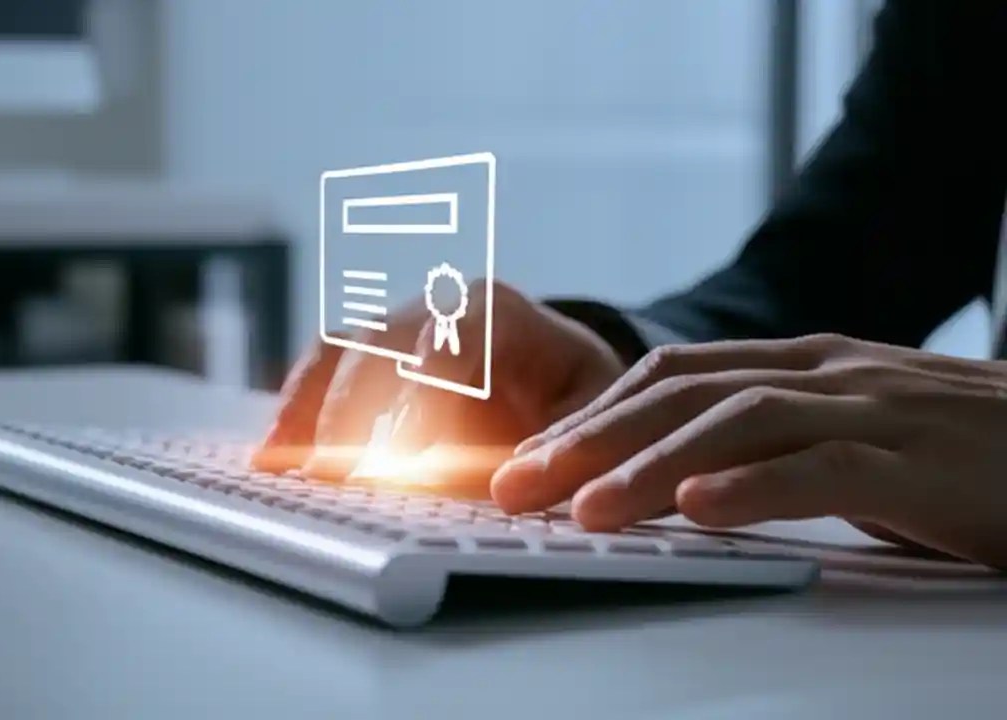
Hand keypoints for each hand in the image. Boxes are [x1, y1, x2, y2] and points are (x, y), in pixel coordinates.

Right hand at [251, 281, 626, 494]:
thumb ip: (542, 448)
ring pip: (337, 353)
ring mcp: (396, 330)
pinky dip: (296, 413)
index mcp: (497, 312)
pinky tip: (272, 459)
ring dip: (305, 407)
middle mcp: (436, 309)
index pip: (450, 338)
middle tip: (332, 471)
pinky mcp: (368, 362)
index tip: (404, 451)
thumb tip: (498, 485)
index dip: (423, 391)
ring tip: (277, 463)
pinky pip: (321, 375)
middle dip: (352, 406)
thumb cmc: (578, 398)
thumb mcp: (584, 422)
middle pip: (380, 344)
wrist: (563, 375)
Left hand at [492, 333, 1006, 568]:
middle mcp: (829, 373)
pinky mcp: (926, 464)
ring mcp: (878, 411)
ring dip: (652, 467)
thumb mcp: (847, 434)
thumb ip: (767, 441)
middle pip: (685, 395)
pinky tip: (700, 513)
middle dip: (591, 442)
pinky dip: (756, 487)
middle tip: (516, 489)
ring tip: (584, 512)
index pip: (673, 377)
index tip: (527, 462)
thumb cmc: (956, 451)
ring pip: (741, 424)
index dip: (591, 417)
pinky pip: (828, 468)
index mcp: (803, 364)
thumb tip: (671, 477)